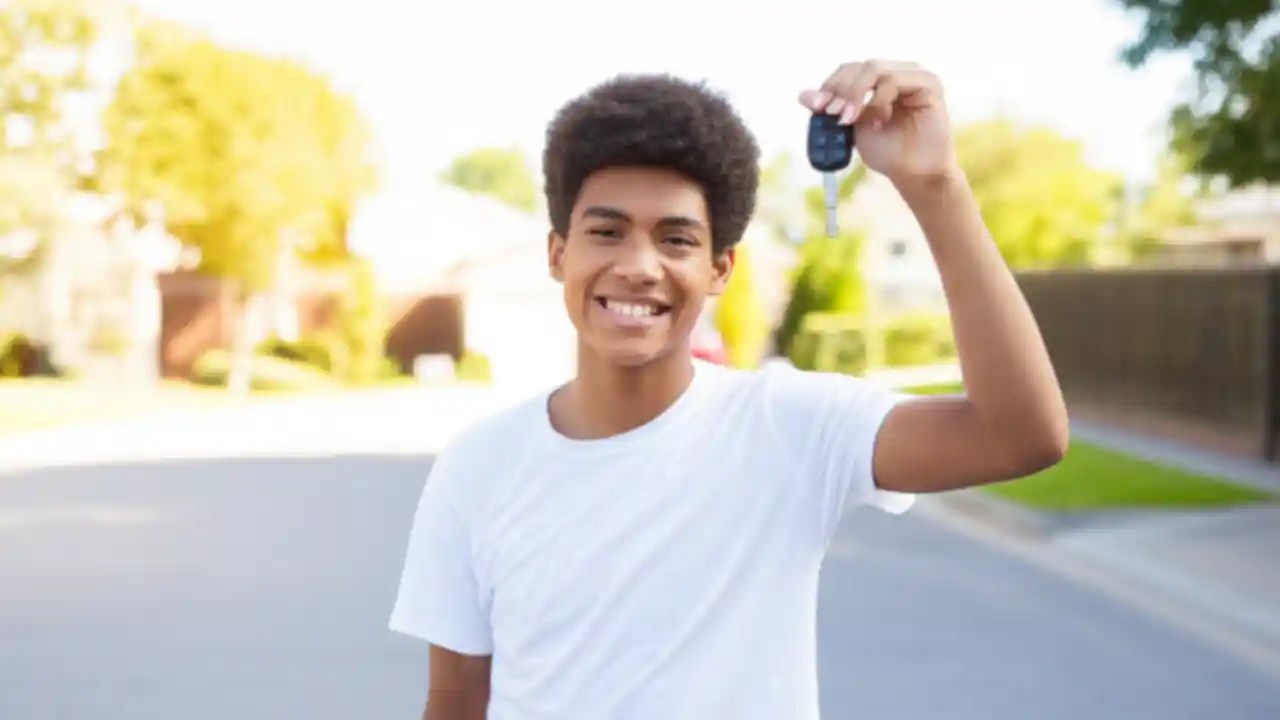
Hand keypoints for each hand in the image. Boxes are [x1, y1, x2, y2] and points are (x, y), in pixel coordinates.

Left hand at [799, 60, 958, 186]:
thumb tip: (802, 95)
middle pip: (860, 66)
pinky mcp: (928, 84)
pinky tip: (878, 120)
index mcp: (878, 81)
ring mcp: (913, 75)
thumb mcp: (851, 130)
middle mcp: (896, 72)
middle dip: (841, 90)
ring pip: (874, 68)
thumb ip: (832, 110)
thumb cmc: (887, 152)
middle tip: (832, 113)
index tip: (816, 106)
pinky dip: (879, 99)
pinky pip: (895, 80)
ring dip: (856, 94)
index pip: (849, 70)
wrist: (913, 174)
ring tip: (849, 120)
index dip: (831, 85)